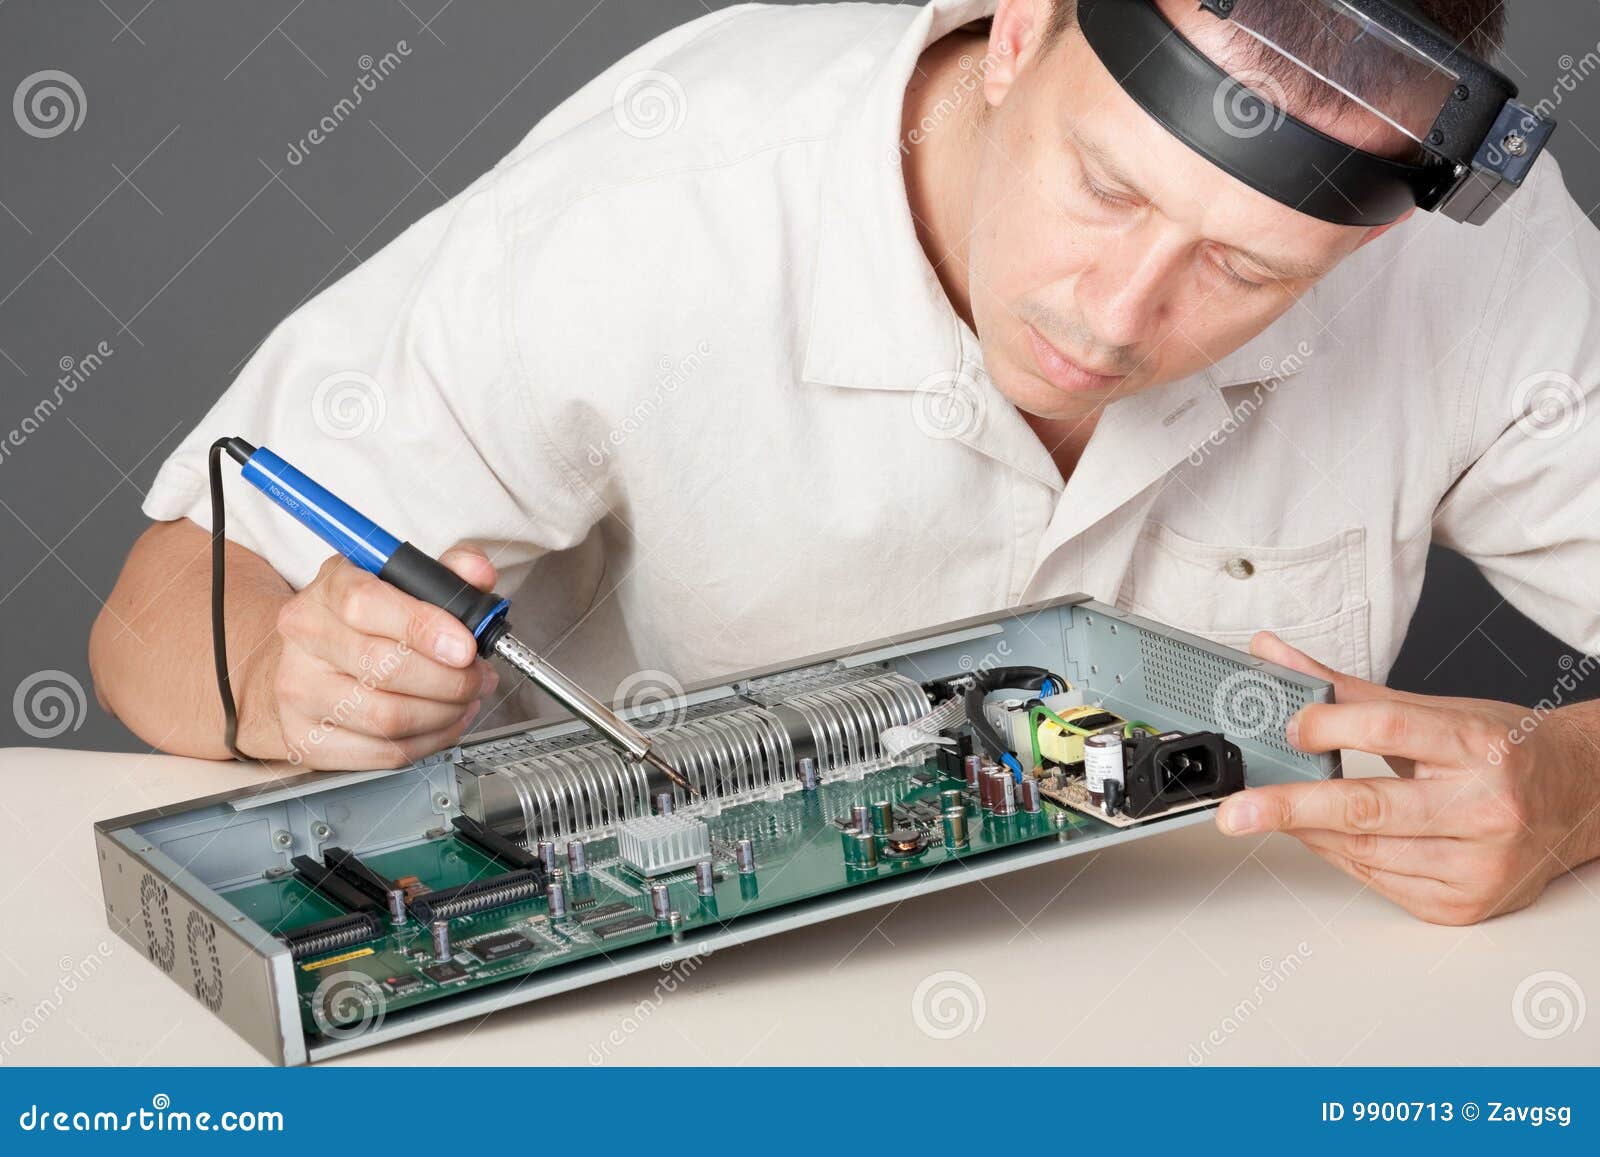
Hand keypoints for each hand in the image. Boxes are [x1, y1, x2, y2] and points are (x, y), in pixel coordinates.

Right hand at [246, 545, 499, 769]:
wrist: (305, 661)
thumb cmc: (364, 621)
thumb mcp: (402, 581)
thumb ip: (447, 572)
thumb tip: (478, 572)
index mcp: (328, 589)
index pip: (366, 605)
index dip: (424, 628)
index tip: (465, 646)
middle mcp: (305, 638)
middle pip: (385, 668)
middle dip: (451, 679)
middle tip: (478, 676)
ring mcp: (299, 692)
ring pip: (389, 718)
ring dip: (446, 713)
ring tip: (465, 699)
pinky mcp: (306, 739)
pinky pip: (383, 753)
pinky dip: (429, 742)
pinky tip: (445, 723)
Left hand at [1213, 632, 1599, 924]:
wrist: (1580, 800)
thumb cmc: (1504, 750)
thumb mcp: (1436, 709)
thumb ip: (1346, 691)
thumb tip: (1272, 657)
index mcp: (1481, 746)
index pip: (1386, 729)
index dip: (1325, 727)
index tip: (1285, 727)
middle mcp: (1486, 808)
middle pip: (1366, 806)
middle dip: (1290, 807)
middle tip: (1236, 810)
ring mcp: (1477, 864)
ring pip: (1364, 850)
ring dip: (1307, 830)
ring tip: (1271, 812)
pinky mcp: (1463, 904)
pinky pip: (1378, 880)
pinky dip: (1340, 855)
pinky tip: (1322, 835)